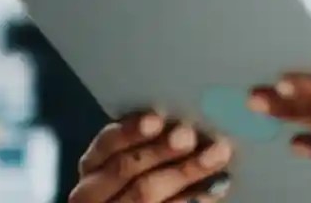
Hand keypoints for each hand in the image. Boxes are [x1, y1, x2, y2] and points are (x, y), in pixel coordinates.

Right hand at [67, 111, 233, 202]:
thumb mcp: (139, 157)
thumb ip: (153, 140)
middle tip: (189, 135)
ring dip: (185, 172)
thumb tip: (189, 117)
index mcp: (93, 165)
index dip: (131, 131)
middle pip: (125, 168)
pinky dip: (195, 198)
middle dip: (160, 150)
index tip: (156, 120)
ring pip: (144, 193)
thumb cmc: (145, 173)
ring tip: (217, 154)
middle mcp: (93, 191)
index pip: (107, 143)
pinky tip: (217, 187)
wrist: (135, 201)